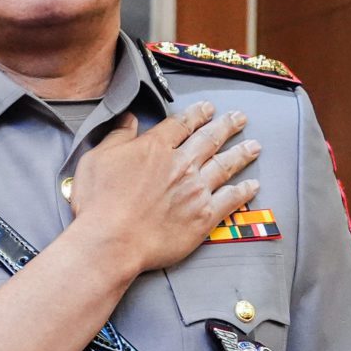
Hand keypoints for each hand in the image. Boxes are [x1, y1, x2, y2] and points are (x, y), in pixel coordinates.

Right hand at [69, 101, 260, 278]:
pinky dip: (243, 191)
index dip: (197, 114)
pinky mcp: (204, 216)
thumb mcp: (96, 160)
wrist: (112, 241)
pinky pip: (231, 199)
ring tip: (254, 146)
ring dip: (241, 153)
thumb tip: (129, 119)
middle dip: (227, 126)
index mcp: (155, 148)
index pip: (181, 124)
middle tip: (240, 118)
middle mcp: (181, 164)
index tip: (208, 108)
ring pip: (225, 165)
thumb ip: (117, 137)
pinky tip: (252, 185)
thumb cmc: (99, 203)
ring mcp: (196, 190)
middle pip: (210, 139)